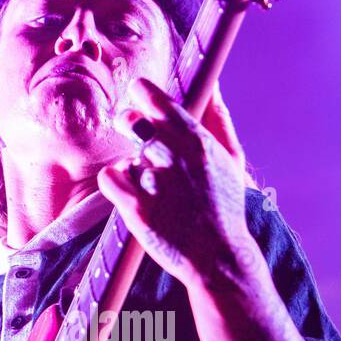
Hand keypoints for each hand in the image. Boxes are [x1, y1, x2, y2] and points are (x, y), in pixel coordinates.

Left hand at [97, 77, 250, 288]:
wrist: (218, 257)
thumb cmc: (223, 205)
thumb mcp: (231, 158)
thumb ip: (218, 117)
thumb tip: (213, 83)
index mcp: (197, 139)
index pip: (153, 96)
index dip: (142, 94)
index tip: (142, 99)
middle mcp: (174, 155)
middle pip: (129, 120)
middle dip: (130, 127)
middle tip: (141, 142)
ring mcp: (153, 182)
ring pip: (124, 153)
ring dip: (132, 165)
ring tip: (150, 181)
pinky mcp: (136, 207)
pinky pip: (109, 177)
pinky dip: (118, 183)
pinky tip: (134, 193)